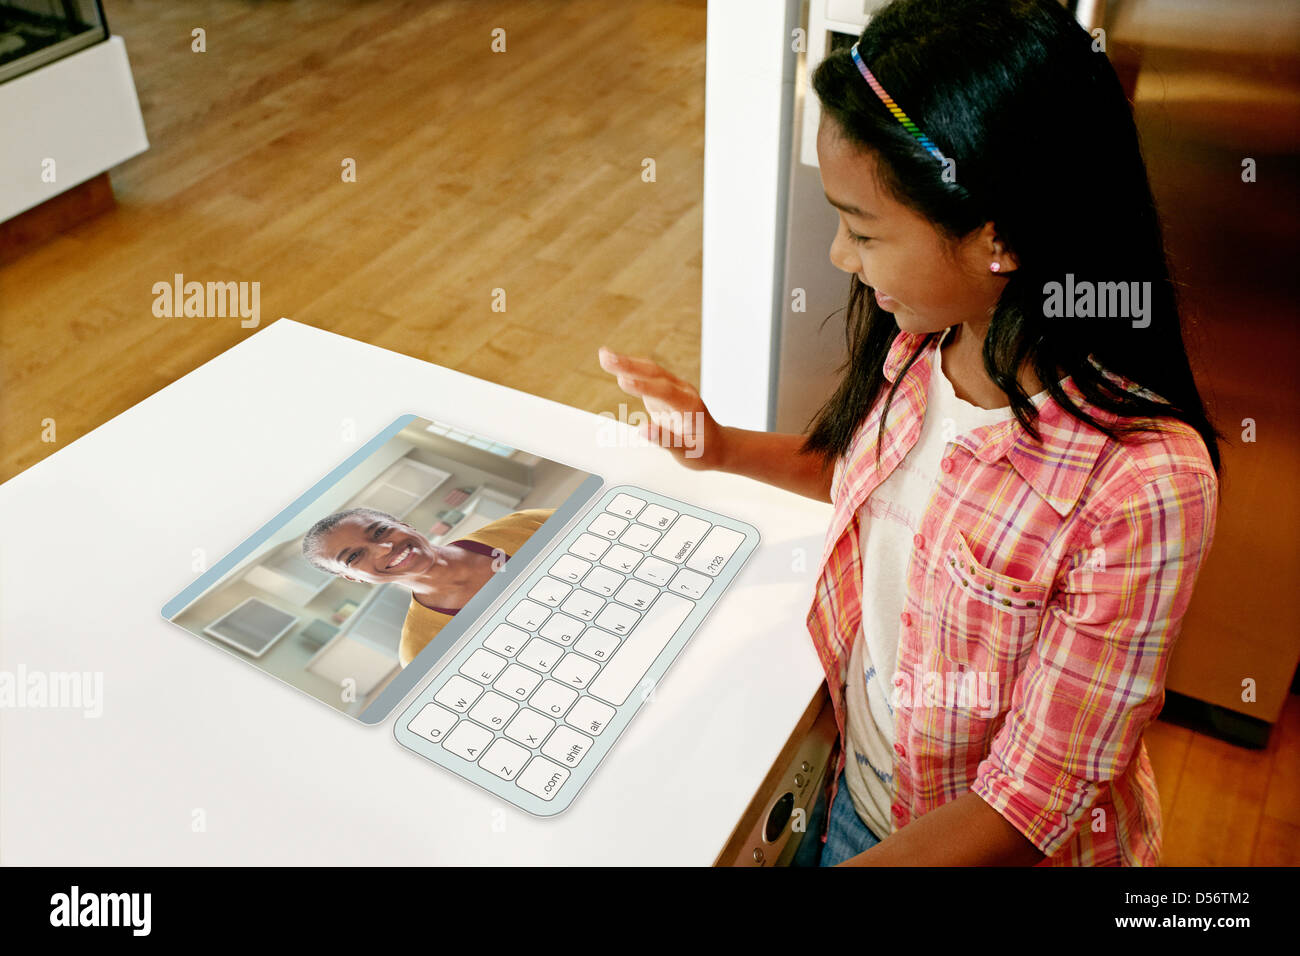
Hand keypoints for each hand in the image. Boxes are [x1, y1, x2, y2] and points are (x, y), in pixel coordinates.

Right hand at [596, 346, 726, 470]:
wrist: (717, 445)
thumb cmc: (704, 451)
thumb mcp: (688, 453)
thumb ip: (665, 440)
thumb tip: (643, 429)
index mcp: (690, 406)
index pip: (664, 392)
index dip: (643, 387)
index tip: (623, 381)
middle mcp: (682, 392)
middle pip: (654, 373)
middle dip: (629, 365)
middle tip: (606, 358)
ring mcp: (673, 389)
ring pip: (649, 371)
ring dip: (626, 362)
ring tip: (603, 355)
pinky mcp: (664, 392)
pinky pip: (646, 376)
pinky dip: (630, 369)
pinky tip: (614, 363)